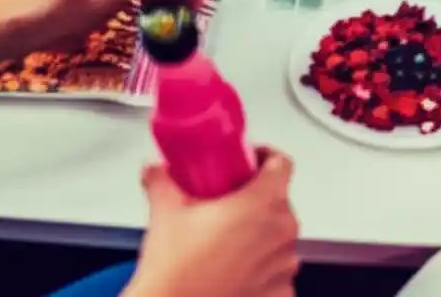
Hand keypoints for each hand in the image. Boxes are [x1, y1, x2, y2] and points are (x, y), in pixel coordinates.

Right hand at [125, 149, 300, 296]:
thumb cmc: (176, 270)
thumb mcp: (165, 212)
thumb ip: (162, 180)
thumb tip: (157, 170)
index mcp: (261, 205)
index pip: (281, 164)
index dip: (266, 157)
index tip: (251, 161)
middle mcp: (280, 234)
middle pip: (279, 201)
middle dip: (257, 199)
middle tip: (229, 203)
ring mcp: (284, 266)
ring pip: (280, 237)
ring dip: (261, 235)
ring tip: (229, 241)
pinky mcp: (281, 292)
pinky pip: (277, 271)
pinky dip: (262, 268)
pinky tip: (236, 269)